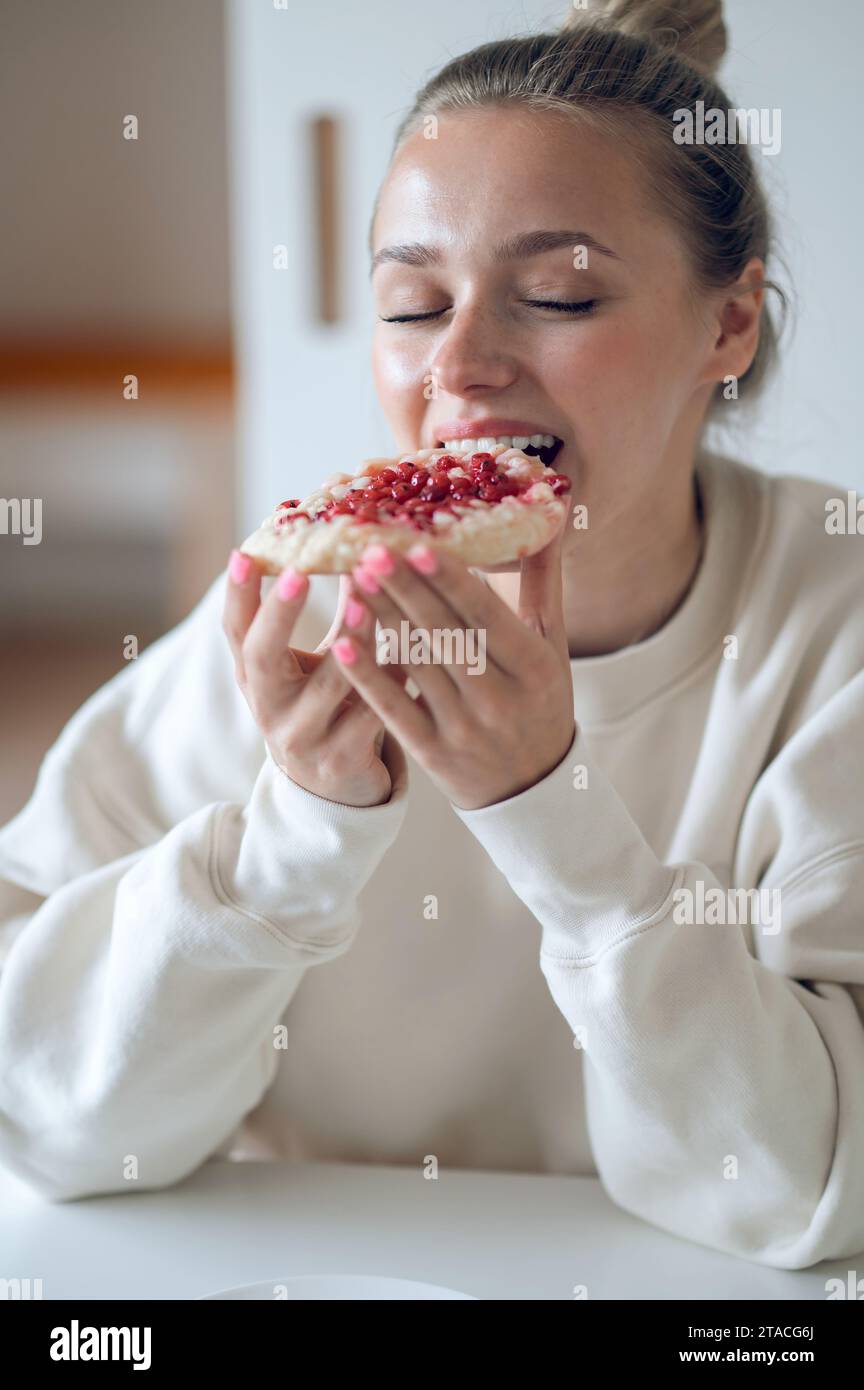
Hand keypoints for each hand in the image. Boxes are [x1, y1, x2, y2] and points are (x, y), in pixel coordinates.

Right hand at [222, 551, 405, 807]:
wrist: (337, 787)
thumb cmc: (332, 705)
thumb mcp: (323, 659)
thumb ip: (343, 608)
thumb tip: (368, 543)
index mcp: (257, 674)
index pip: (236, 628)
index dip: (239, 593)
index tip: (246, 552)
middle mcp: (268, 705)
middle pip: (261, 655)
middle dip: (279, 613)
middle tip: (299, 573)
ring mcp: (301, 736)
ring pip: (325, 686)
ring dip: (350, 643)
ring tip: (369, 605)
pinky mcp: (339, 760)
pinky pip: (369, 717)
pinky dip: (391, 684)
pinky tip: (416, 658)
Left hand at [325, 519, 574, 809]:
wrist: (532, 789)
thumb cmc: (540, 699)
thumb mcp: (551, 644)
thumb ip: (543, 579)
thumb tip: (550, 510)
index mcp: (532, 667)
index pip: (485, 616)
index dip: (451, 581)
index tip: (419, 543)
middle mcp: (499, 698)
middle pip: (446, 636)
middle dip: (406, 591)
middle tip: (370, 549)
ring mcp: (464, 728)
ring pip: (417, 667)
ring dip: (381, 622)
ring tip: (352, 581)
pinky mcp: (433, 753)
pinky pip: (395, 710)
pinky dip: (368, 678)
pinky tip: (341, 644)